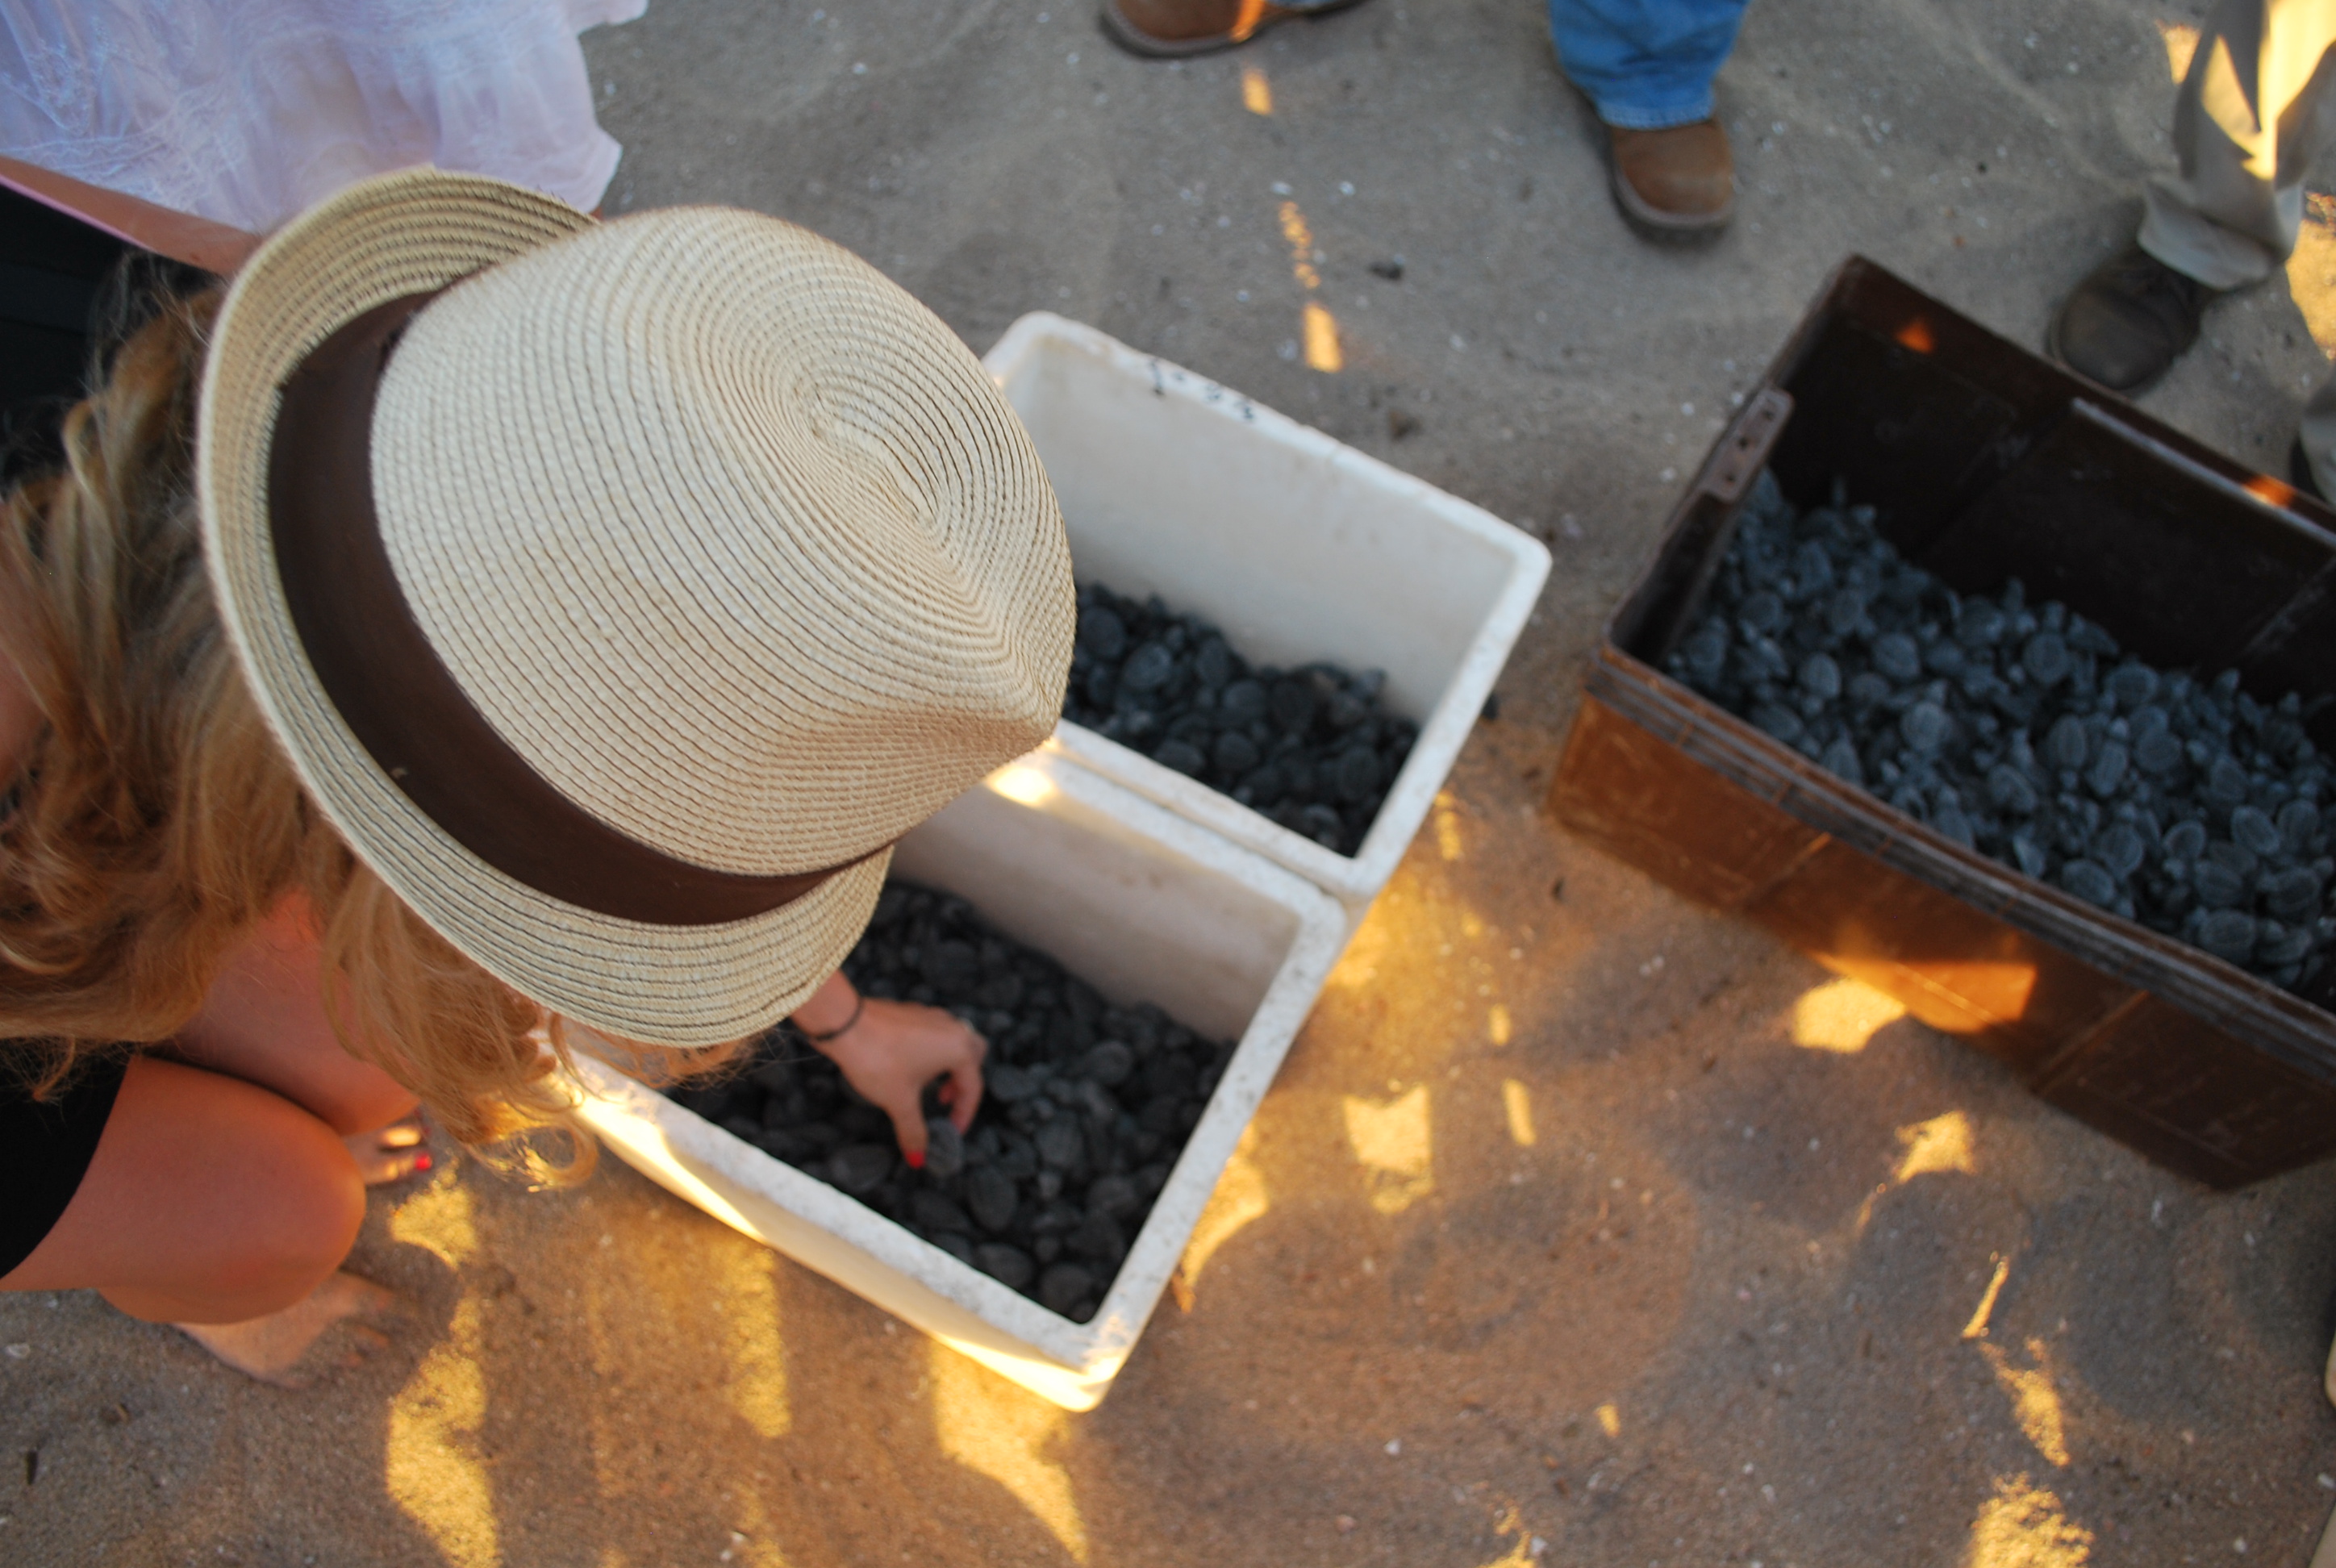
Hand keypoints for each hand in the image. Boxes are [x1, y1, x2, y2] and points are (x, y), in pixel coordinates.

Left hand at [791, 973, 984, 1164]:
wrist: (845, 1023)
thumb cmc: (878, 1058)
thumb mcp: (899, 1101)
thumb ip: (913, 1131)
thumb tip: (918, 1158)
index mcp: (959, 1049)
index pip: (972, 1087)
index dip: (964, 1114)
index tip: (952, 1131)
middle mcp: (952, 1028)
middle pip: (973, 1055)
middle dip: (962, 1081)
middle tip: (945, 1100)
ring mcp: (932, 1016)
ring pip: (954, 1040)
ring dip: (947, 1065)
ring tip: (927, 1084)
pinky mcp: (913, 1011)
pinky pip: (934, 1033)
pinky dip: (931, 1051)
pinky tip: (909, 1064)